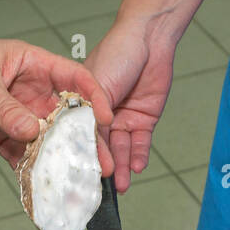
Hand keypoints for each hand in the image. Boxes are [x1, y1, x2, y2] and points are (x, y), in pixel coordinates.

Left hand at [0, 21, 113, 172]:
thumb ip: (4, 107)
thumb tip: (31, 131)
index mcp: (32, 65)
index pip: (74, 78)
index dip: (93, 97)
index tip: (105, 118)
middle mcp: (30, 91)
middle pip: (66, 118)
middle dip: (83, 141)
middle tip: (99, 164)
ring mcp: (16, 115)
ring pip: (46, 141)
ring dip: (60, 161)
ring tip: (77, 181)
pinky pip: (21, 155)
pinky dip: (31, 171)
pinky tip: (43, 185)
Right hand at [85, 0, 203, 191]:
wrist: (150, 40)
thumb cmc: (116, 55)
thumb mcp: (97, 89)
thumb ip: (93, 120)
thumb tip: (89, 150)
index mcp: (82, 107)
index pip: (80, 136)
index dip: (81, 154)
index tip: (79, 174)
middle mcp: (102, 116)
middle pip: (102, 147)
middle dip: (103, 167)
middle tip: (101, 189)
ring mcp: (123, 119)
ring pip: (121, 149)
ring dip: (121, 167)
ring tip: (121, 186)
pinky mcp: (144, 121)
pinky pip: (140, 144)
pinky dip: (138, 156)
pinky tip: (135, 168)